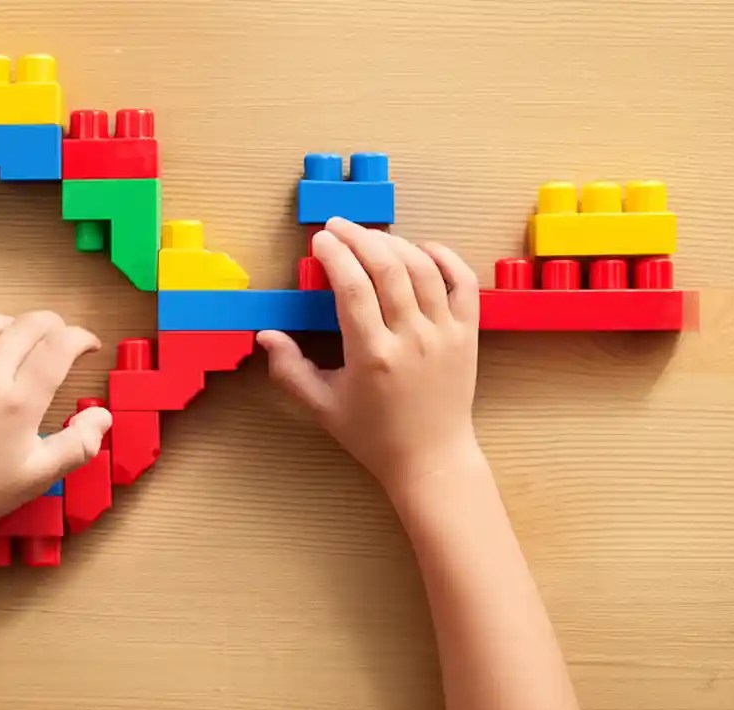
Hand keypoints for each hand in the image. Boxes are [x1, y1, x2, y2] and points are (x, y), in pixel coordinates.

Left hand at [0, 311, 111, 544]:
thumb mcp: (40, 476)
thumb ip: (79, 445)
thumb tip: (103, 414)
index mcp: (20, 403)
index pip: (59, 347)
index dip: (80, 337)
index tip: (87, 345)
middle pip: (27, 326)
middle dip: (52, 324)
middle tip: (57, 337)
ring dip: (9, 326)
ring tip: (14, 341)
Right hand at [258, 217, 481, 498]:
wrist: (431, 459)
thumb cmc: (373, 435)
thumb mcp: (322, 407)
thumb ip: (290, 370)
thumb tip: (266, 335)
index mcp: (372, 356)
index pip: (352, 288)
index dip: (335, 255)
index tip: (320, 241)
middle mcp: (411, 339)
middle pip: (387, 268)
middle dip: (359, 237)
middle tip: (338, 226)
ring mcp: (444, 334)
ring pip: (422, 269)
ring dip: (394, 243)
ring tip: (371, 236)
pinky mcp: (468, 334)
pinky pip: (462, 283)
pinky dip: (445, 257)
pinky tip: (422, 248)